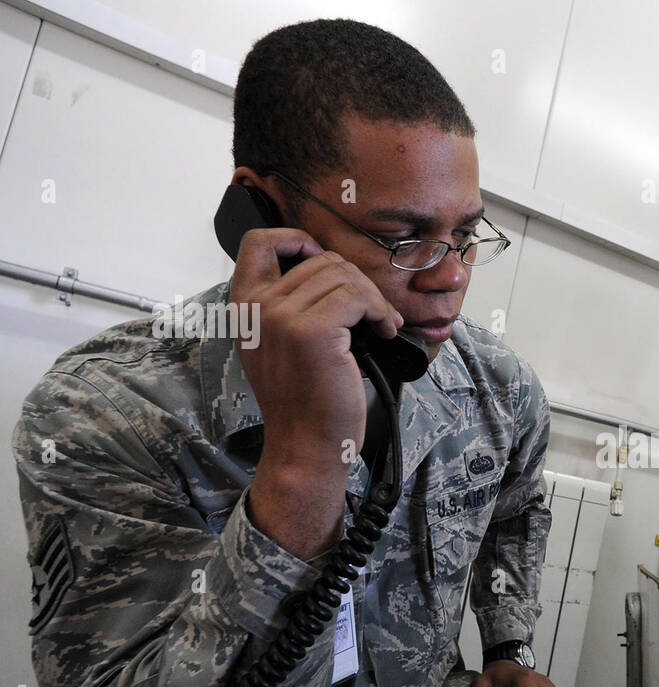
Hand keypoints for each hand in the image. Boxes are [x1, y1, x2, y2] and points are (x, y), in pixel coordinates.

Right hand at [231, 228, 403, 556]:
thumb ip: (292, 305)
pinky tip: (386, 332)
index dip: (299, 240)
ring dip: (373, 299)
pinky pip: (358, 296)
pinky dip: (380, 311)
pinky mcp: (312, 331)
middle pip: (321, 259)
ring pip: (344, 275)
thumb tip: (337, 272)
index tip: (328, 267)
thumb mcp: (283, 345)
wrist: (306, 445)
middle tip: (373, 315)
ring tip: (381, 326)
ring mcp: (281, 316)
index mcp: (245, 306)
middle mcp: (257, 306)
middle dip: (358, 283)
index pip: (259, 241)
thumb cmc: (306, 401)